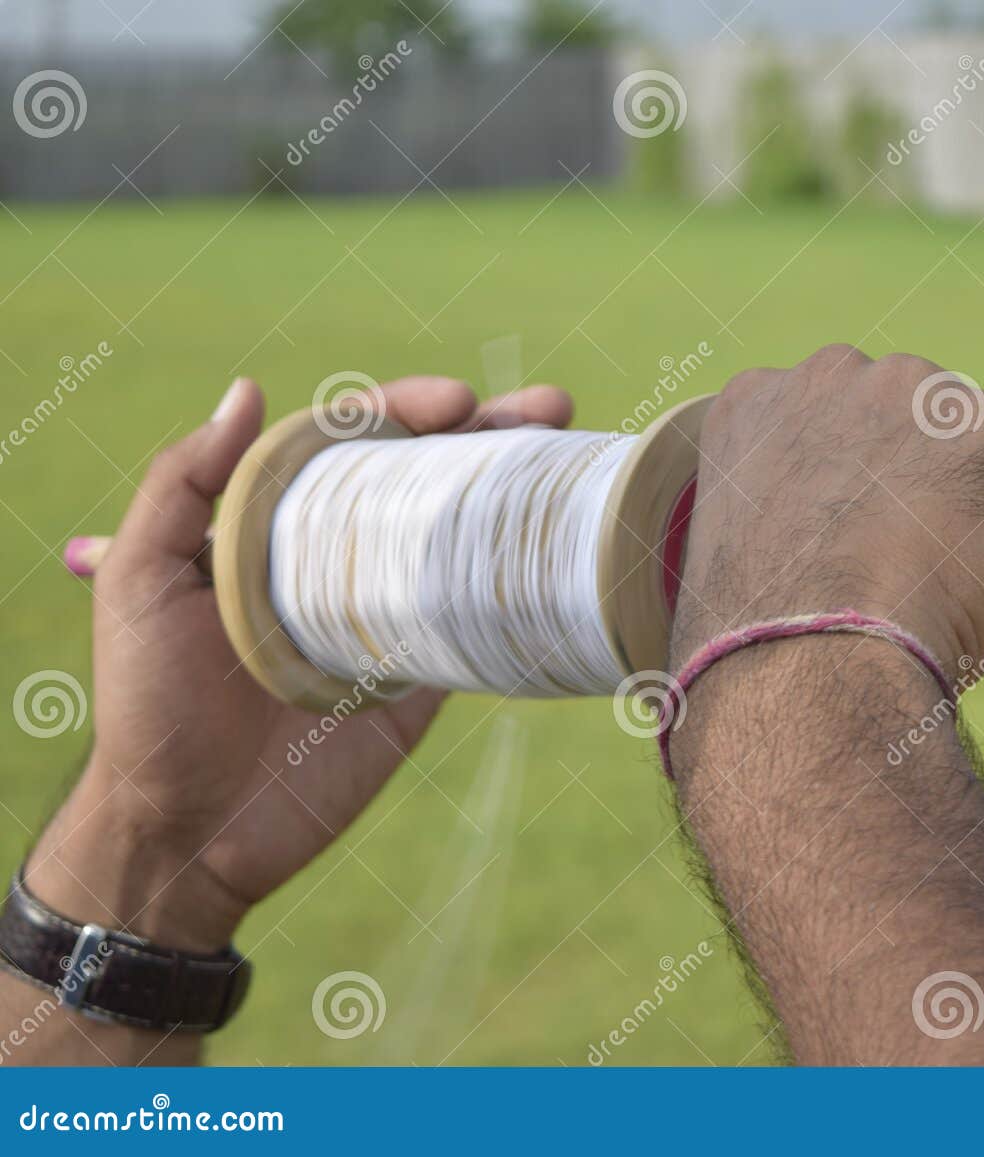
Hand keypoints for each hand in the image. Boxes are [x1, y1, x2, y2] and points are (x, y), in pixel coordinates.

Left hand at [29, 376, 572, 951]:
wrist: (191, 834)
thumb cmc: (147, 706)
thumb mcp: (139, 582)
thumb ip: (182, 484)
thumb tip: (250, 391)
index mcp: (273, 521)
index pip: (352, 440)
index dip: (405, 409)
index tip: (456, 402)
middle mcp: (337, 555)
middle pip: (425, 473)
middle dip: (490, 432)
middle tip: (550, 408)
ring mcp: (388, 611)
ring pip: (463, 532)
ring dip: (520, 488)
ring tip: (574, 452)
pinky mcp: (424, 672)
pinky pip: (479, 613)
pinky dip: (524, 577)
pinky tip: (567, 547)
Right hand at [672, 344, 983, 685]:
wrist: (812, 655)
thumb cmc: (766, 646)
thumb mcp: (756, 570)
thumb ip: (808, 538)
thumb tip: (900, 570)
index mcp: (754, 405)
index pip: (823, 431)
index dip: (862, 498)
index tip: (881, 554)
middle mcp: (831, 376)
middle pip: (907, 431)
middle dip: (931, 502)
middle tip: (942, 589)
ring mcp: (916, 393)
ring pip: (974, 462)